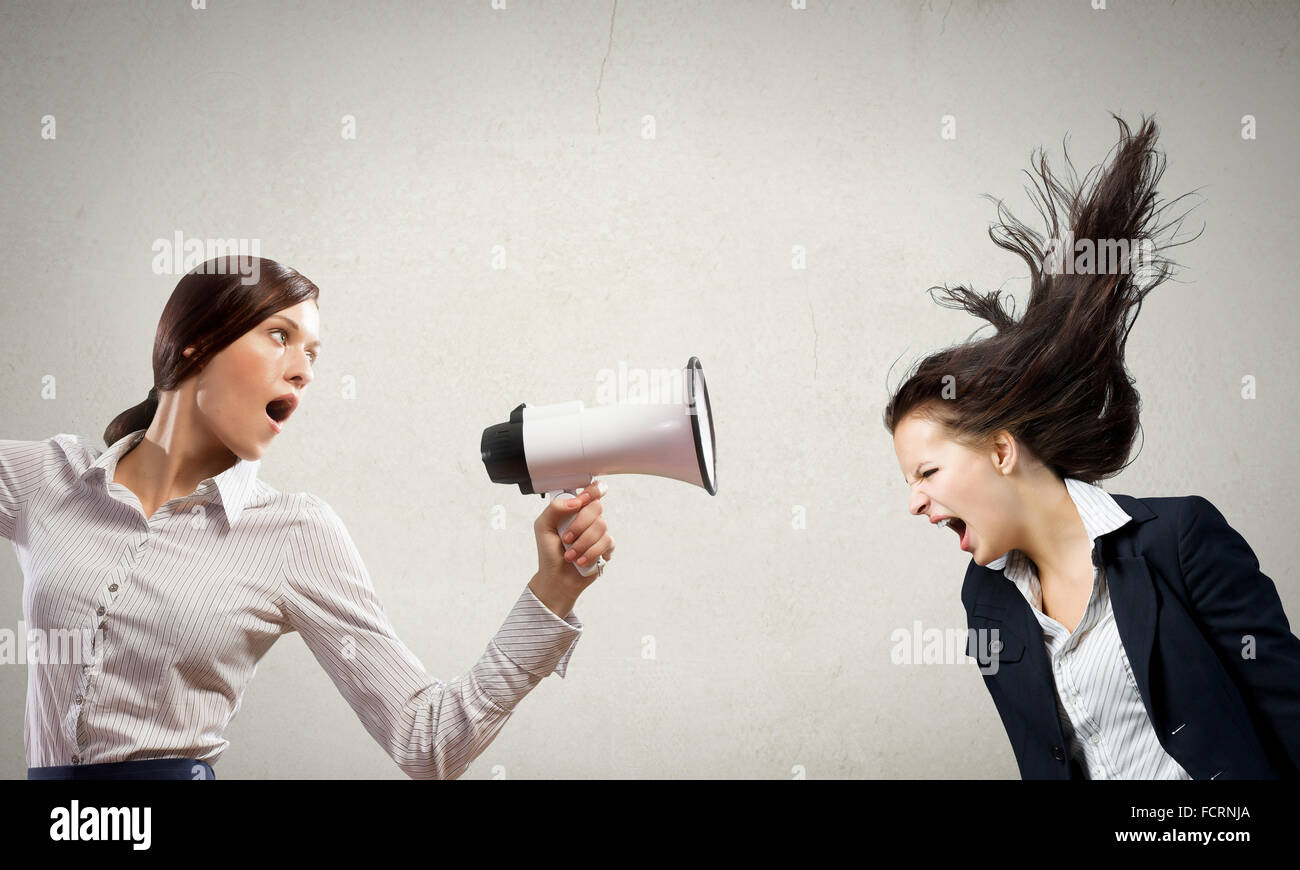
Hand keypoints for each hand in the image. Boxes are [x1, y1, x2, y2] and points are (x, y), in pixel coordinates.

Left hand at [528, 478, 613, 617]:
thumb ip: (555, 508)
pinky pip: (607, 542)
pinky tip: (581, 561)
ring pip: (601, 526)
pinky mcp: (606, 548)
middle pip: (596, 507)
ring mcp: (599, 533)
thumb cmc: (549, 552)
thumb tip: (576, 501)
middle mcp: (588, 519)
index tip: (583, 500)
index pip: (591, 491)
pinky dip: (590, 553)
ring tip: (570, 555)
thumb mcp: (543, 526)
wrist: (556, 578)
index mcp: (574, 510)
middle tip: (566, 539)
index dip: (592, 490)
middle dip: (579, 525)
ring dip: (582, 543)